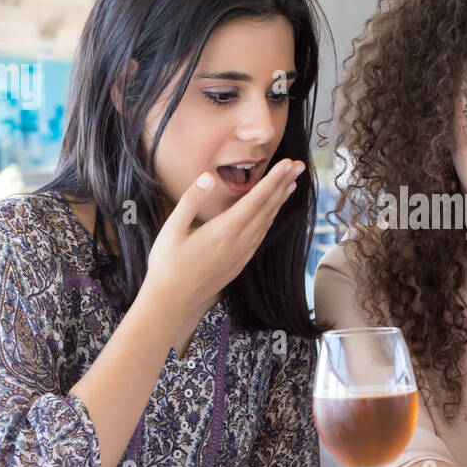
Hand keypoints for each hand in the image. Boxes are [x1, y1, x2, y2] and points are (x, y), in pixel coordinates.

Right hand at [141, 159, 304, 320]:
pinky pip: (260, 236)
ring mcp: (241, 254)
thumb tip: (207, 177)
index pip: (256, 199)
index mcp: (224, 231)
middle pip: (267, 208)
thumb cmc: (167, 265)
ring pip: (266, 222)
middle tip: (299, 166)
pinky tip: (271, 213)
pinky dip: (270, 219)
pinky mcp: (239, 263)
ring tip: (290, 184)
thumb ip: (191, 200)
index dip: (274, 179)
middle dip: (284, 184)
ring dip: (279, 201)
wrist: (172, 302)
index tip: (289, 164)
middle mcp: (239, 242)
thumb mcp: (172, 229)